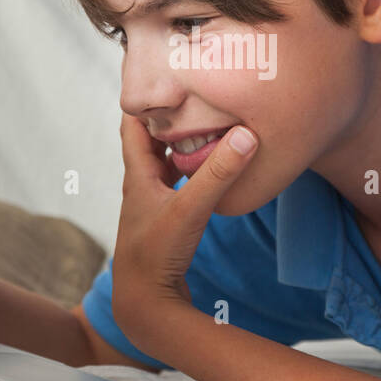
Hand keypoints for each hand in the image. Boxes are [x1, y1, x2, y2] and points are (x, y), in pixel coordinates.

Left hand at [110, 113, 258, 347]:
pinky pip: (178, 184)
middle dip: (171, 116)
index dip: (146, 97)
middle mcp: (141, 185)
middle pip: (151, 139)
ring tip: (209, 124)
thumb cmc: (156, 257)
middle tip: (196, 92)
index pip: (133, 122)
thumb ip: (219, 174)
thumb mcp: (190, 210)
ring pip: (166, 162)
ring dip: (182, 144)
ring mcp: (152, 204)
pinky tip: (210, 170)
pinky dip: (191, 171)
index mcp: (138, 174)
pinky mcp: (165, 222)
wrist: (144, 308)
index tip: (166, 72)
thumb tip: (247, 134)